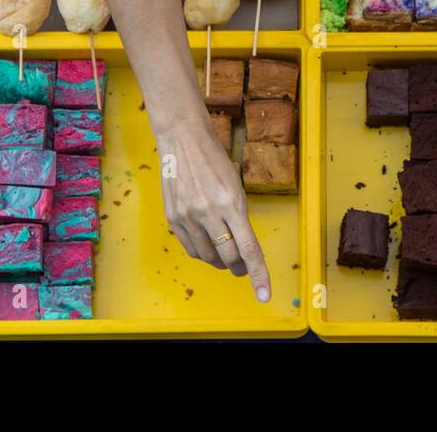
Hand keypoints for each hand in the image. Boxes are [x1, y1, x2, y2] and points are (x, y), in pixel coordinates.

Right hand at [156, 116, 271, 302]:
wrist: (183, 141)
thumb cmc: (215, 159)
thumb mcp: (236, 185)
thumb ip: (239, 215)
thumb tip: (243, 244)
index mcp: (231, 203)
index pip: (249, 248)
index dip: (259, 274)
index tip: (264, 294)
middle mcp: (209, 213)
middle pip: (229, 257)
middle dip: (240, 267)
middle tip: (243, 267)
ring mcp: (188, 217)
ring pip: (208, 257)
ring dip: (221, 261)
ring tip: (226, 256)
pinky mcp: (173, 218)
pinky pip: (191, 248)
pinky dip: (203, 253)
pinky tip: (208, 246)